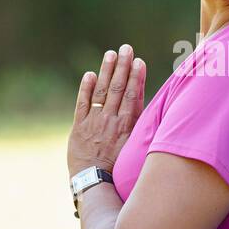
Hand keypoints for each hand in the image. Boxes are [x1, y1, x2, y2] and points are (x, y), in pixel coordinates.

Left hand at [67, 44, 145, 177]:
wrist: (93, 181)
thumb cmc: (118, 167)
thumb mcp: (135, 147)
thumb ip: (140, 126)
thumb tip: (149, 108)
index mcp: (127, 126)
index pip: (133, 96)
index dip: (136, 77)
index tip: (139, 61)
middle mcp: (111, 121)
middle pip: (119, 89)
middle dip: (123, 67)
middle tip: (126, 48)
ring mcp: (94, 122)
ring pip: (102, 92)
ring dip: (107, 71)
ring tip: (111, 54)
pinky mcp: (78, 126)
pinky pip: (82, 103)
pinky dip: (86, 88)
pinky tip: (90, 74)